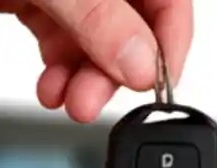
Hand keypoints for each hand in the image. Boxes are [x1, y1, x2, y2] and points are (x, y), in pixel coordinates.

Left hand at [0, 0, 192, 121]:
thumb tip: (141, 60)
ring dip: (86, 78)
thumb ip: (95, 16)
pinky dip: (59, 70)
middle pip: (134, 21)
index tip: (153, 85)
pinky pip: (63, 41)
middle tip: (93, 101)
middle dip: (117, 68)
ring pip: (98, 38)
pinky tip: (48, 87)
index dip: (168, 41)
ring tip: (67, 101)